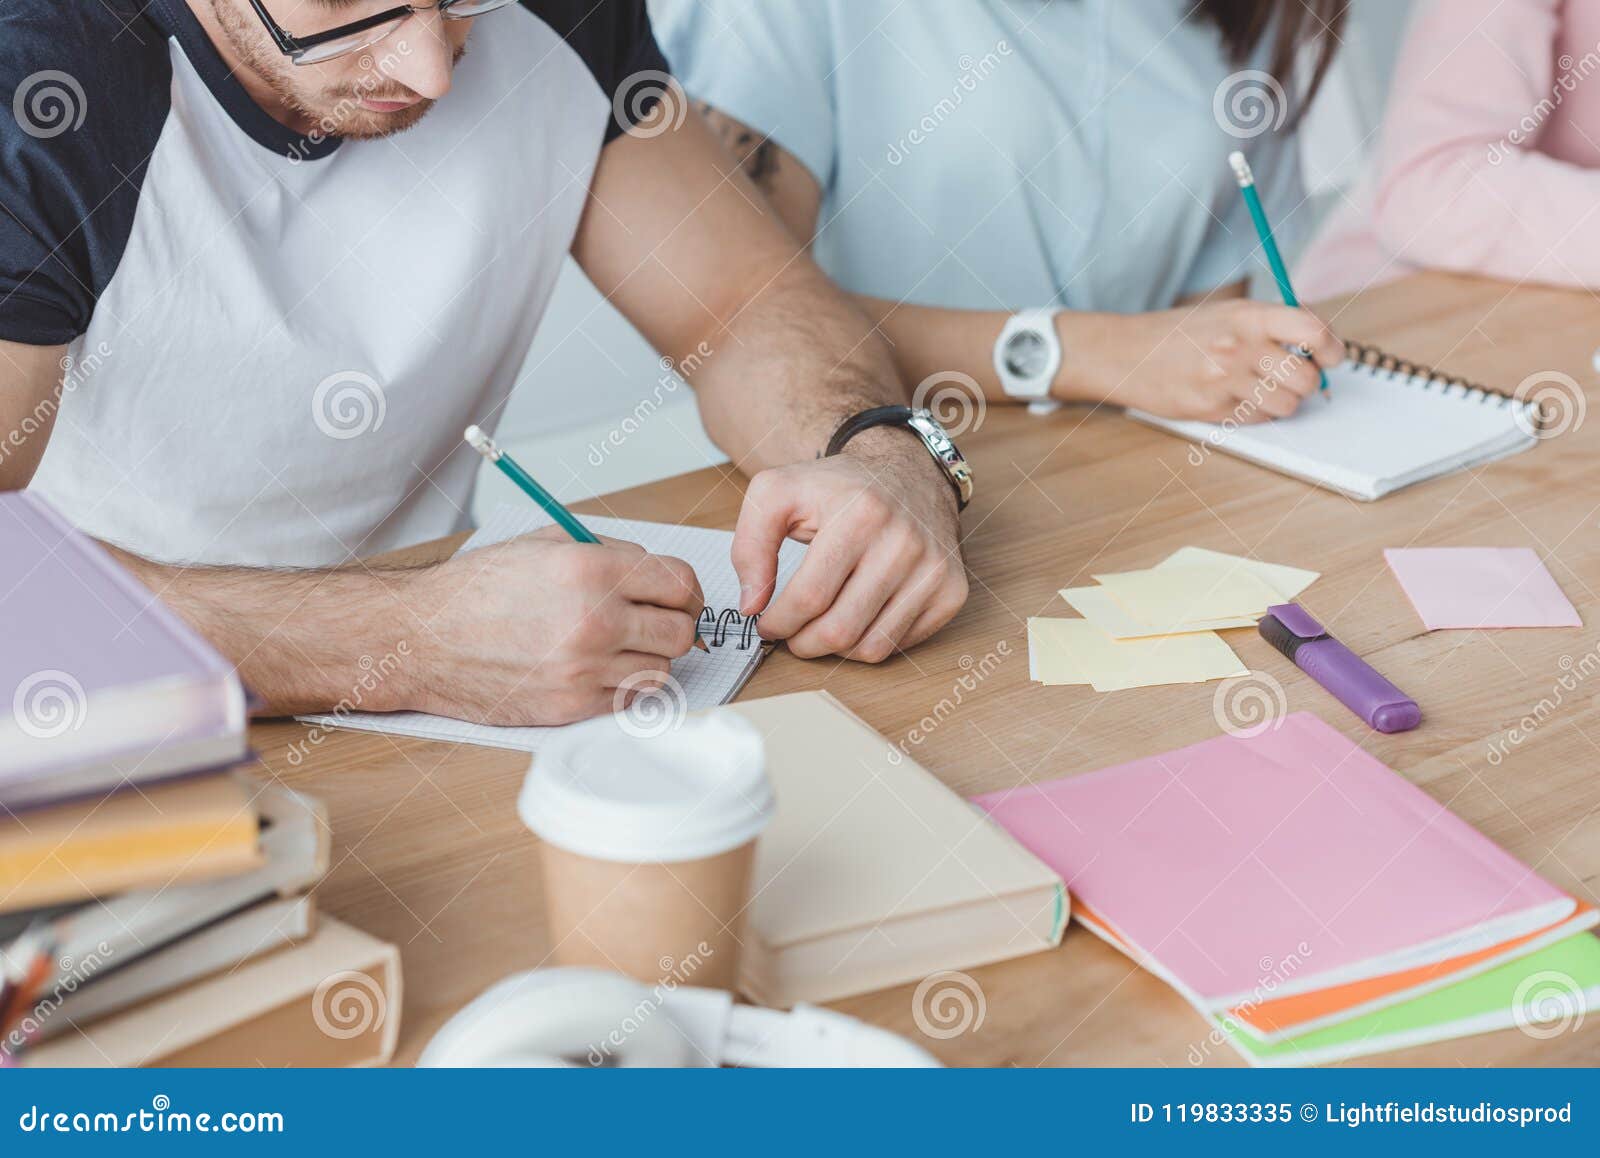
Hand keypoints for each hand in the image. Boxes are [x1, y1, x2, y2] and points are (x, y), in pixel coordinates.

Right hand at [404, 527, 702, 724]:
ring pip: (660, 671)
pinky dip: (622, 687)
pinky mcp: (571, 707)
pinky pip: (628, 700)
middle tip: (655, 622)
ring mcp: (584, 669)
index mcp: (591, 570)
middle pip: (680, 632)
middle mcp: (594, 620)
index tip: (680, 597)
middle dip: (674, 624)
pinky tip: (598, 670)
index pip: (680, 583)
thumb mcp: (545, 544)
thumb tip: (659, 574)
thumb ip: (610, 553)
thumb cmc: (477, 590)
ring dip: (648, 658)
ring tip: (618, 646)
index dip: (686, 591)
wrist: (422, 640)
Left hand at [731, 430, 967, 661]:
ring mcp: (934, 569)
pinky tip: (856, 616)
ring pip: (869, 647)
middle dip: (802, 643)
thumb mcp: (777, 494)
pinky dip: (868, 642)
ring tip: (820, 624)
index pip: (809, 597)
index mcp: (859, 515)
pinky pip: (898, 645)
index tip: (765, 623)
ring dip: (834, 648)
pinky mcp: (951, 590)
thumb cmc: (838, 488)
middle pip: (839, 630)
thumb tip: (752, 605)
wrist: (905, 472)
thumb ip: (749, 546)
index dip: (778, 622)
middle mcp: (904, 542)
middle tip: (791, 631)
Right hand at [1062, 300, 1342, 422]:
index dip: (1332, 349)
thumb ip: (1274, 324)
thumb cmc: (1183, 333)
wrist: (1128, 353)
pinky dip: (1256, 413)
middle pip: (1304, 377)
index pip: (1313, 332)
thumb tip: (1321, 347)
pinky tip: (1234, 398)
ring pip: (1286, 405)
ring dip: (1281, 402)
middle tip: (1291, 378)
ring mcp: (1223, 380)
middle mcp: (1238, 347)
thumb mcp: (1230, 312)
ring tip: (1259, 389)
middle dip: (1305, 383)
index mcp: (1249, 315)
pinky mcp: (1211, 408)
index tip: (1330, 357)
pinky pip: (1257, 419)